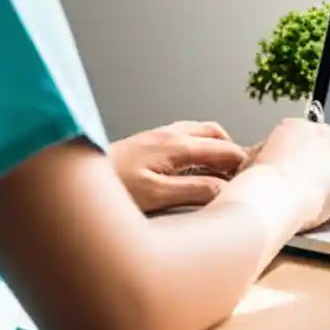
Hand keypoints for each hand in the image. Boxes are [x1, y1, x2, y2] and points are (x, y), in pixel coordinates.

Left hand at [110, 121, 246, 212]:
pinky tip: (192, 171)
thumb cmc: (110, 187)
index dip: (245, 164)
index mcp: (177, 145)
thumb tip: (225, 188)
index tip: (258, 178)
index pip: (225, 150)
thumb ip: (194, 190)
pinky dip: (198, 151)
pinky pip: (184, 139)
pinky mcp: (148, 144)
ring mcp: (158, 137)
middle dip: (233, 152)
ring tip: (221, 175)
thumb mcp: (156, 195)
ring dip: (215, 149)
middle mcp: (170, 135)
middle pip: (216, 135)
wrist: (71, 178)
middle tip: (242, 175)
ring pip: (200, 134)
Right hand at [236, 118, 329, 231]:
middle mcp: (320, 133)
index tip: (305, 173)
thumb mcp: (250, 163)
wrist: (271, 197)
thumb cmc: (256, 186)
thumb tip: (260, 161)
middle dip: (329, 165)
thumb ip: (262, 158)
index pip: (310, 138)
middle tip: (322, 186)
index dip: (310, 158)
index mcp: (294, 128)